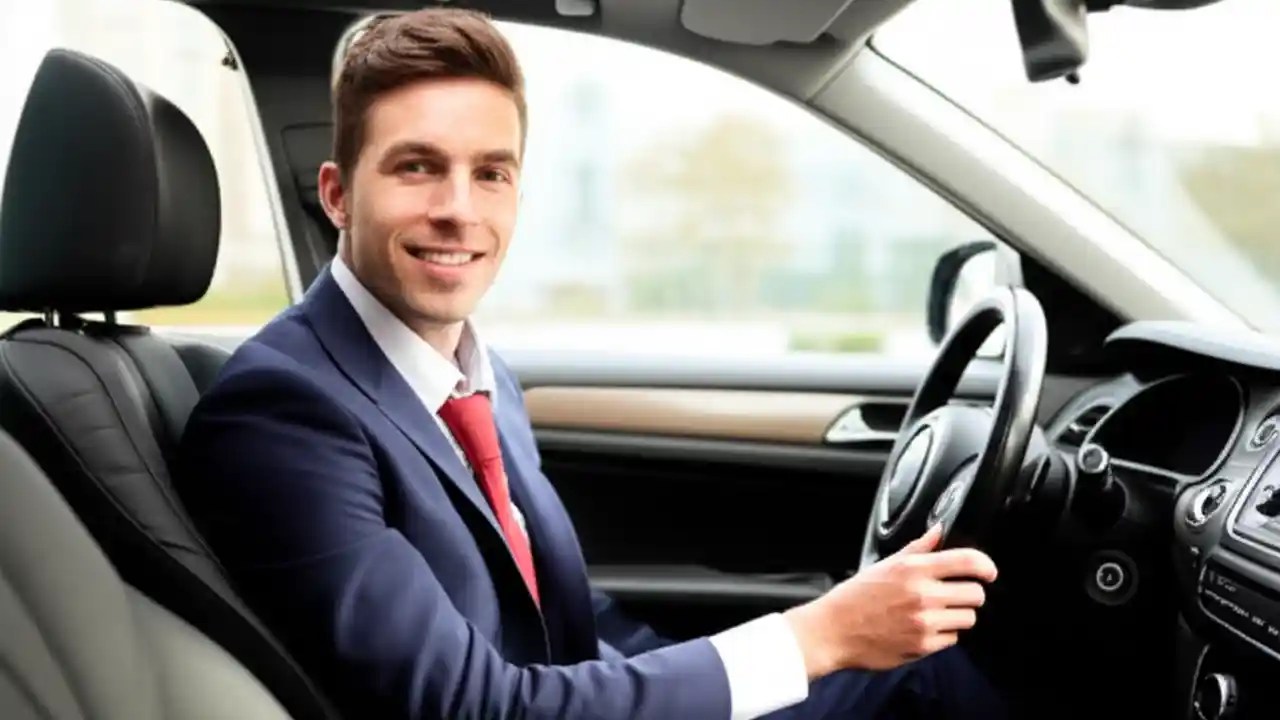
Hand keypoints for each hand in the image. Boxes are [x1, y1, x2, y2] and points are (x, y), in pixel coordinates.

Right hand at [783, 525, 996, 677]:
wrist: (833, 631)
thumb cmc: (856, 597)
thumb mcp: (885, 565)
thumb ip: (918, 549)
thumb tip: (939, 531)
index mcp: (913, 569)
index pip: (967, 562)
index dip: (986, 566)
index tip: (988, 572)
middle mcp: (922, 595)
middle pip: (975, 594)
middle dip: (969, 594)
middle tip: (955, 595)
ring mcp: (925, 623)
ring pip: (968, 618)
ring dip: (958, 615)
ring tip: (937, 613)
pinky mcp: (923, 647)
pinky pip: (952, 639)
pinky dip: (943, 635)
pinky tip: (923, 628)